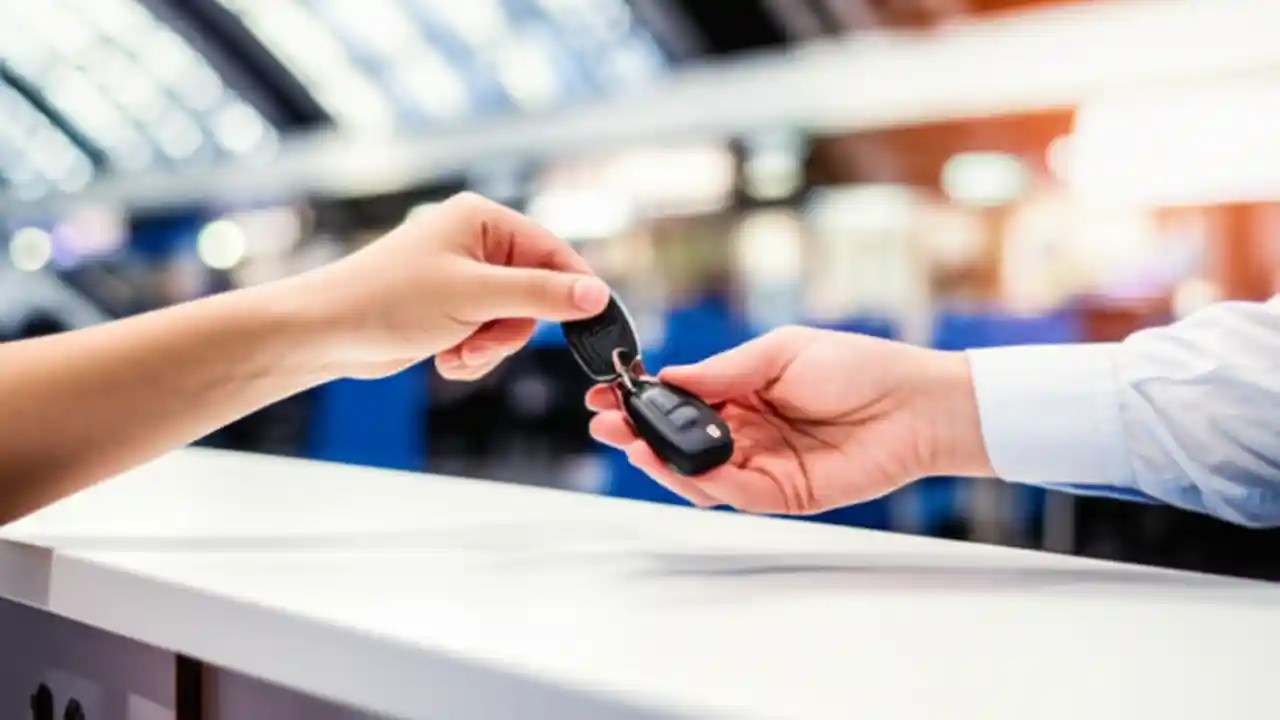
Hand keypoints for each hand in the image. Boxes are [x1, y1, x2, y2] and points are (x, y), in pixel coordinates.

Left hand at [297, 192, 608, 379]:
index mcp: (483, 220)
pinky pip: (487, 336)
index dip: (572, 290)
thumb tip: (596, 294)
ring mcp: (463, 278)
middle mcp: (475, 243)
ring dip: (490, 347)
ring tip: (456, 353)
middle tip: (482, 344)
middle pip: (536, 293)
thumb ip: (540, 295)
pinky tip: (444, 358)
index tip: (591, 324)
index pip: (554, 252)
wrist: (326, 334)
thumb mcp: (475, 297)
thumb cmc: (388, 300)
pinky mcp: (450, 310)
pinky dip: (472, 355)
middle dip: (512, 330)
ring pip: (512, 322)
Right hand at [586, 326, 993, 513]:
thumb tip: (670, 377)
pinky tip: (683, 464)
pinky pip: (737, 494)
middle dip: (639, 434)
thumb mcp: (780, 352)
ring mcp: (765, 466)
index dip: (643, 400)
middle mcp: (749, 432)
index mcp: (745, 393)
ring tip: (634, 444)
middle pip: (682, 442)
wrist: (919, 403)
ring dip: (662, 462)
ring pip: (700, 474)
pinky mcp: (786, 495)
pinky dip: (706, 483)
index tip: (607, 394)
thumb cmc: (860, 367)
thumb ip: (724, 372)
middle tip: (606, 425)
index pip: (682, 402)